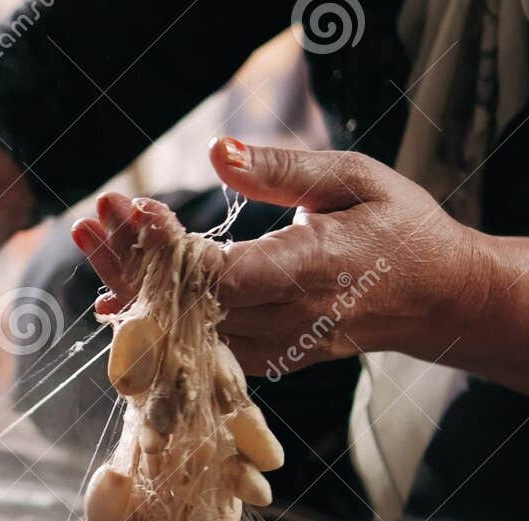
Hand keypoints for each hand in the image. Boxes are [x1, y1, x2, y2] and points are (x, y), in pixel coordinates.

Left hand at [72, 138, 490, 375]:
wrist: (436, 298)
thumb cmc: (397, 227)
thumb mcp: (352, 178)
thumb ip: (282, 169)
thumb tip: (216, 151)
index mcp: (314, 270)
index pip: (222, 271)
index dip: (168, 248)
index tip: (131, 209)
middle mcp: (290, 319)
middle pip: (188, 304)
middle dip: (132, 260)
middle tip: (92, 220)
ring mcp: (276, 349)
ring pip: (185, 331)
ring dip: (133, 287)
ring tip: (93, 241)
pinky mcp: (266, 362)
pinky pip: (198, 349)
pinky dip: (156, 320)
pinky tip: (118, 290)